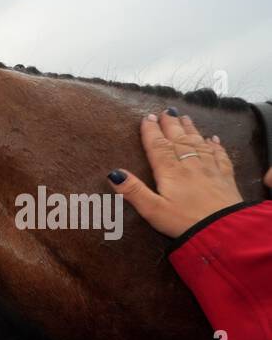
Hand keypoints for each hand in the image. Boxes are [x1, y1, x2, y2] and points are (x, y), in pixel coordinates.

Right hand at [108, 111, 246, 238]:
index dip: (151, 132)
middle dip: (170, 125)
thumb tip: (114, 173)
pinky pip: (219, 155)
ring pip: (198, 143)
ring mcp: (210, 169)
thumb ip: (134, 191)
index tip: (147, 118)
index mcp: (170, 172)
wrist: (222, 228)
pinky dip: (215, 145)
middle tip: (165, 111)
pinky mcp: (225, 177)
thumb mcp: (152, 210)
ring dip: (190, 130)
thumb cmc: (184, 222)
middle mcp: (190, 165)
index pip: (158, 147)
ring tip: (184, 118)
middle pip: (178, 140)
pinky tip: (213, 139)